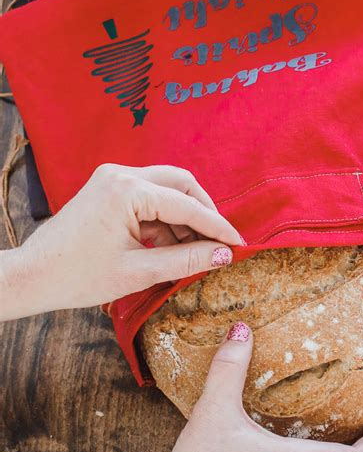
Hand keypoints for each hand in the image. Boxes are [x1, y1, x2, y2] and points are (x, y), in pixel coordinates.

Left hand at [0, 164, 240, 319]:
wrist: (34, 276)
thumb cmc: (78, 276)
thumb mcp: (139, 272)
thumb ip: (186, 260)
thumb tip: (224, 255)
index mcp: (126, 190)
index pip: (186, 205)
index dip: (217, 226)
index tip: (239, 243)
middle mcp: (121, 174)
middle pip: (181, 184)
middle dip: (203, 213)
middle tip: (220, 243)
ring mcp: (113, 178)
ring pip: (166, 189)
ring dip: (184, 218)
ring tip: (194, 253)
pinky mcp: (109, 188)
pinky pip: (149, 197)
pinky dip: (164, 220)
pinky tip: (170, 247)